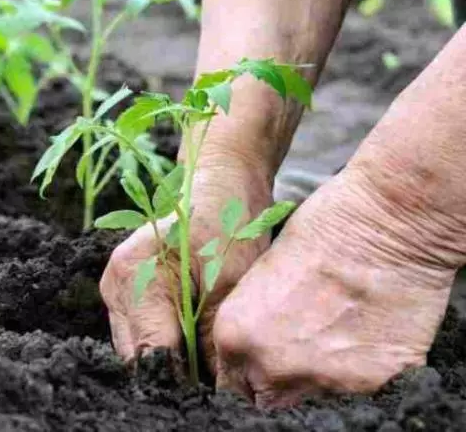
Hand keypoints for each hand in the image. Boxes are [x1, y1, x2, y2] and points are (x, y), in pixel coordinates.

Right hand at [100, 156, 272, 369]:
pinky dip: (164, 340)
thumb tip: (215, 389)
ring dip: (167, 357)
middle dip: (172, 372)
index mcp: (136, 276)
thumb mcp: (229, 283)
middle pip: (137, 355)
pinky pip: (139, 330)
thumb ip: (213, 340)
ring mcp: (116, 286)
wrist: (220, 183)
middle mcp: (116, 283)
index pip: (151, 354)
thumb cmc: (228, 222)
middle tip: (210, 378)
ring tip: (202, 356)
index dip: (181, 379)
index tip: (210, 388)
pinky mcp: (125, 289)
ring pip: (136, 346)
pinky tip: (190, 337)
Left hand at [213, 164, 457, 406]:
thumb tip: (258, 343)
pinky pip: (357, 386)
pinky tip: (366, 327)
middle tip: (298, 345)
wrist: (386, 222)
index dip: (246, 370)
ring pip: (312, 393)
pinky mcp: (371, 381)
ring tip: (336, 327)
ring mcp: (322, 378)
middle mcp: (272, 365)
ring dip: (318, 371)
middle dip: (277, 377)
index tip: (260, 359)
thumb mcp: (263, 272)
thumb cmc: (319, 227)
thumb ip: (254, 319)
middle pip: (267, 396)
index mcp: (236, 335)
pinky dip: (361, 365)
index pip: (231, 381)